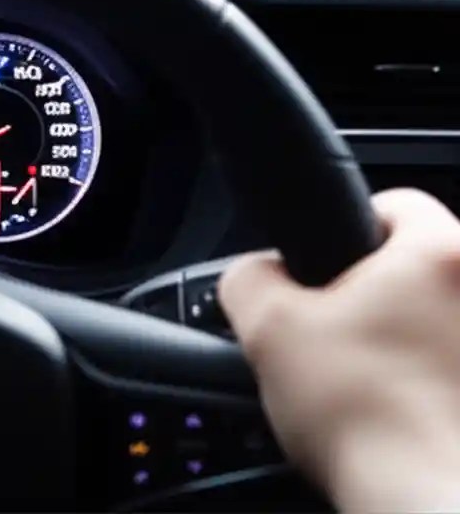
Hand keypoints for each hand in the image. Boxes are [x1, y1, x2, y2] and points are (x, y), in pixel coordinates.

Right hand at [220, 189, 459, 511]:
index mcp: (440, 252)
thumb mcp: (265, 329)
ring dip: (414, 338)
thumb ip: (249, 278)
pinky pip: (456, 364)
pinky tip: (409, 411)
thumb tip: (254, 274)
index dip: (342, 236)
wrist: (426, 502)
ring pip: (444, 320)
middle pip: (422, 266)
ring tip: (376, 384)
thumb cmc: (365, 417)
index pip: (392, 205)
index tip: (324, 278)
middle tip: (339, 339)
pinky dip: (438, 378)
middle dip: (379, 295)